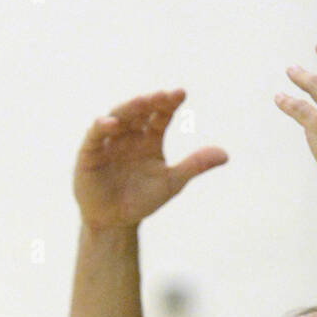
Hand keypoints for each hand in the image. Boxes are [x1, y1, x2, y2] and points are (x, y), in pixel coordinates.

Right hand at [74, 90, 227, 229]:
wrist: (115, 223)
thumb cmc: (142, 200)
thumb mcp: (172, 182)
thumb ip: (195, 165)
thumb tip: (226, 155)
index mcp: (149, 138)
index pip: (161, 115)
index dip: (169, 103)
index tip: (181, 94)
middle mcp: (130, 134)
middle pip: (140, 112)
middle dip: (151, 102)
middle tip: (164, 95)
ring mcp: (109, 141)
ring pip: (119, 118)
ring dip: (129, 109)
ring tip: (143, 102)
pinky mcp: (90, 152)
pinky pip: (95, 135)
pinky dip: (102, 127)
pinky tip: (112, 123)